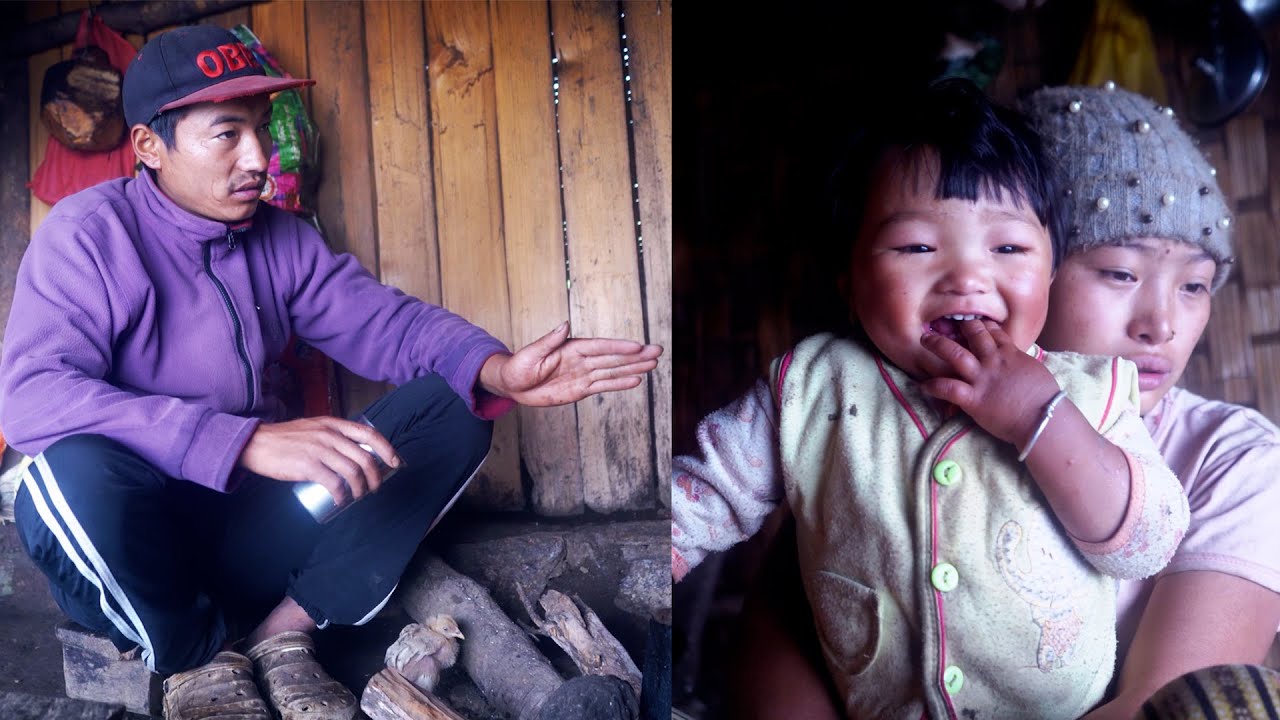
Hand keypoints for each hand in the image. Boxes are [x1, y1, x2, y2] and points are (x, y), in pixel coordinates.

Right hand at [237, 416, 400, 504]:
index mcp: (333, 424)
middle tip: (374, 488)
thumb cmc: (285, 439)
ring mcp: (319, 449)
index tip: (394, 462)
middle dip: (375, 476)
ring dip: (360, 488)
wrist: (256, 443)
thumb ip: (332, 435)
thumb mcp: (314, 428)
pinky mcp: (307, 465)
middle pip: (364, 457)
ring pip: (352, 471)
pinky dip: (341, 494)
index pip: (368, 433)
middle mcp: (329, 434)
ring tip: (358, 496)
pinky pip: (333, 482)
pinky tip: (340, 501)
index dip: (386, 448)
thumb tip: (354, 452)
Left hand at [479, 321, 662, 406]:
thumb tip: (564, 325)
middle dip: (636, 356)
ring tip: (654, 364)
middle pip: (613, 358)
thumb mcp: (530, 353)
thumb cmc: (518, 366)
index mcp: (571, 348)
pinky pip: (603, 386)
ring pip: (613, 371)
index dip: (619, 347)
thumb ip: (549, 341)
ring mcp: (583, 375)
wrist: (512, 385)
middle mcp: (581, 360)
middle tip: (658, 352)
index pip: (600, 347)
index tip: (638, 346)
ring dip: (634, 368)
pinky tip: (636, 381)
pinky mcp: (580, 389)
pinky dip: (620, 384)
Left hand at [916, 318, 1059, 445]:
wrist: (1043, 418)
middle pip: (974, 335)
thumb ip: (1020, 362)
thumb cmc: (1044, 398)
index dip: (982, 325)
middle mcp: (993, 361)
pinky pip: (948, 388)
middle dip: (960, 325)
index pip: (994, 333)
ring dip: (938, 345)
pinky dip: (934, 386)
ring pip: (955, 354)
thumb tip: (1016, 360)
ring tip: (925, 339)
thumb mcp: (1034, 370)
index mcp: (1010, 354)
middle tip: (945, 320)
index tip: (972, 320)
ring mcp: (981, 379)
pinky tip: (923, 385)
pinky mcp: (973, 399)